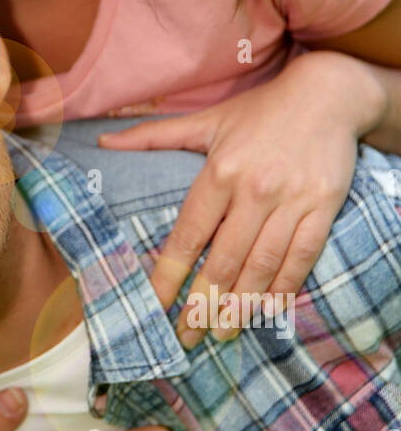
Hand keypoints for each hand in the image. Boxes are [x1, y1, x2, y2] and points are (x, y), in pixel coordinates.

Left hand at [98, 51, 371, 346]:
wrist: (327, 95)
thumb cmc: (260, 110)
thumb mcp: (206, 120)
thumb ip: (154, 135)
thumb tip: (102, 140)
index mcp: (220, 171)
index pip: (189, 235)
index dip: (169, 275)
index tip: (155, 306)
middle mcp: (255, 190)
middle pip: (224, 260)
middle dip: (203, 303)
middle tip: (187, 336)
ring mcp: (292, 201)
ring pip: (263, 265)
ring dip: (241, 305)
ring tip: (222, 333)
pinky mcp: (323, 207)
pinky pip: (302, 257)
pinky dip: (285, 287)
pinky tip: (268, 310)